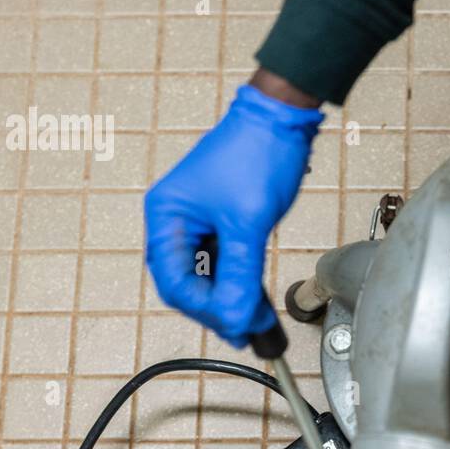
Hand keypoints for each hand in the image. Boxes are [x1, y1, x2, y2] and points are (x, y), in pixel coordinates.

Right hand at [144, 82, 324, 347]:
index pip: (174, 281)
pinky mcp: (219, 219)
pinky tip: (253, 297)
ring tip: (254, 321)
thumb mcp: (248, 223)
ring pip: (205, 274)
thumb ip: (240, 275)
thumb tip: (235, 319)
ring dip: (229, 297)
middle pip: (186, 282)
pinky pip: (221, 260)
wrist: (282, 118)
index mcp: (167, 216)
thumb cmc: (258, 154)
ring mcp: (196, 219)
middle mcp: (175, 219)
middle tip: (247, 330)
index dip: (204, 309)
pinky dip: (237, 280)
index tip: (234, 326)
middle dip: (216, 308)